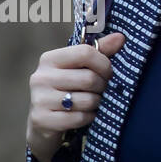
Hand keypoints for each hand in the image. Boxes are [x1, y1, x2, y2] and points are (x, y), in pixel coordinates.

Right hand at [26, 31, 126, 161]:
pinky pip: (80, 118)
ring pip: (87, 100)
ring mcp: (40, 99)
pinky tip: (86, 115)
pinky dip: (89, 118)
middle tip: (102, 91)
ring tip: (93, 103)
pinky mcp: (42, 119)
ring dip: (97, 104)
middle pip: (89, 78)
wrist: (43, 123)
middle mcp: (41, 77)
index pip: (85, 53)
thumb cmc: (65, 90)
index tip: (108, 73)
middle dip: (103, 87)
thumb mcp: (77, 68)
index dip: (104, 64)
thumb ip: (99, 51)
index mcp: (49, 59)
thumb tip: (121, 37)